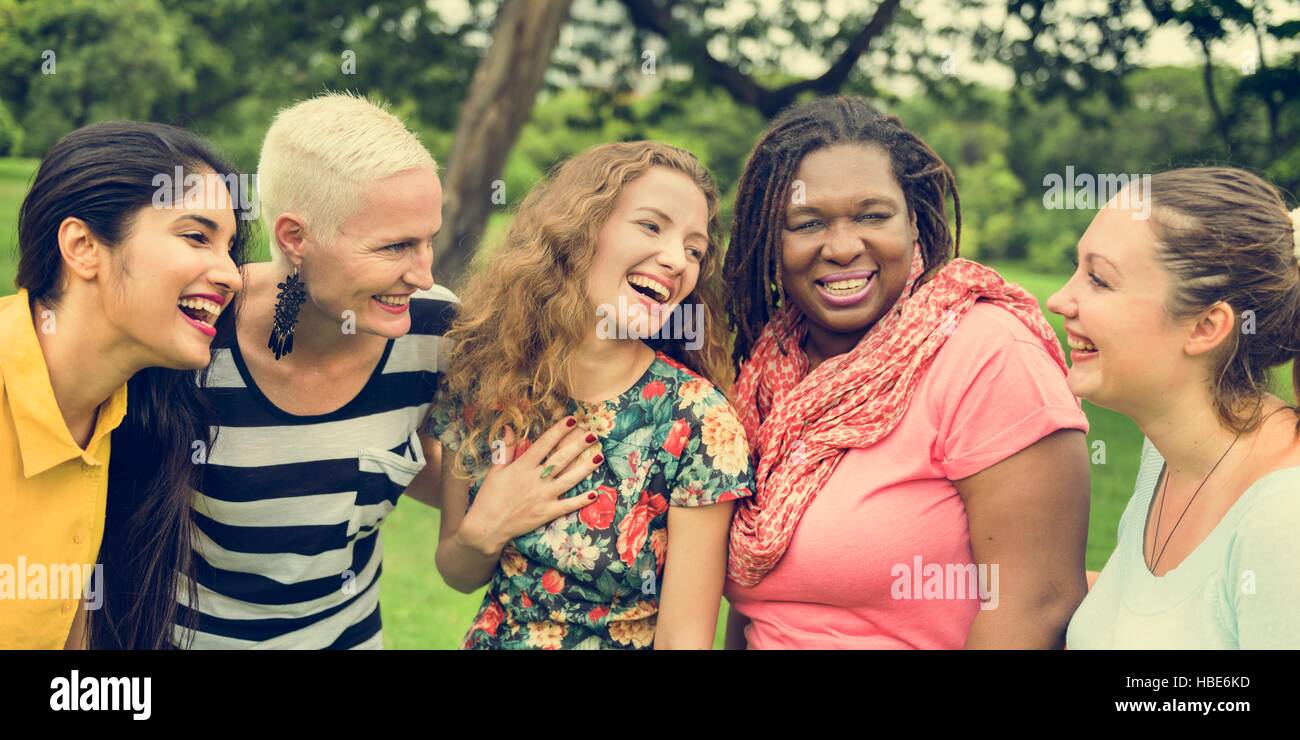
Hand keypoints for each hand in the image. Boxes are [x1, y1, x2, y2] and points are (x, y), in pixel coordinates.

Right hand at [459, 415, 604, 554]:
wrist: (487, 527)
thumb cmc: (489, 497)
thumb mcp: (495, 470)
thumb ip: (506, 449)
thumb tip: (508, 427)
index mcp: (522, 467)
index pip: (544, 444)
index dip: (558, 431)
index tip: (571, 420)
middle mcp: (535, 480)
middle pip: (561, 459)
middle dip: (578, 446)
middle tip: (592, 434)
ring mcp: (543, 497)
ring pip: (569, 480)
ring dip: (585, 468)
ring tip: (599, 457)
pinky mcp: (547, 513)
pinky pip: (568, 506)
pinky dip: (581, 500)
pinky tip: (594, 494)